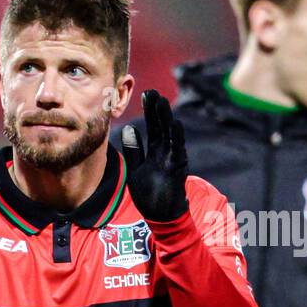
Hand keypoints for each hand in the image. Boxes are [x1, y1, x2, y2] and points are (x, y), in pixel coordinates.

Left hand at [122, 89, 189, 222]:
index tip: (145, 94)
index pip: (153, 126)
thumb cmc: (150, 192)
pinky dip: (177, 137)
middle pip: (162, 126)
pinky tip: (176, 123)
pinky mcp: (177, 168)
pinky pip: (178, 150)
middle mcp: (166, 151)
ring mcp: (173, 158)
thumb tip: (128, 129)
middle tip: (153, 92)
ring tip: (162, 102)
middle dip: (157, 110)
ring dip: (166, 119)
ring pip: (170, 135)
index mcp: (156, 150)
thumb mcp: (137, 168)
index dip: (149, 111)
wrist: (161, 214)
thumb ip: (134, 150)